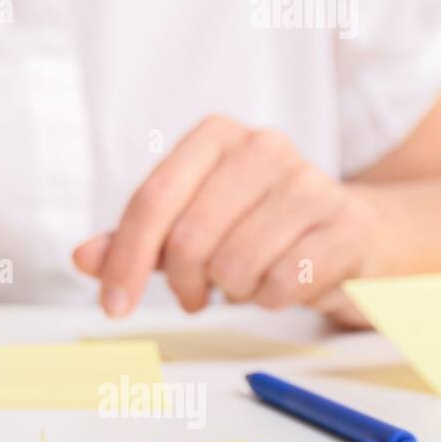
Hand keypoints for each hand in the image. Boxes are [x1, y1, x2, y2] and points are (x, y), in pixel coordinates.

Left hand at [73, 115, 381, 323]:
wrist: (357, 233)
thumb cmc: (259, 226)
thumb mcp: (191, 226)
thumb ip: (135, 241)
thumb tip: (83, 257)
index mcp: (216, 137)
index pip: (152, 199)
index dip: (125, 258)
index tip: (113, 305)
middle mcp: (264, 147)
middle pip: (188, 237)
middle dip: (181, 283)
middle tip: (194, 296)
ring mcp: (312, 182)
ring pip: (234, 264)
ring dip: (231, 291)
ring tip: (245, 280)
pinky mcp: (348, 226)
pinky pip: (282, 283)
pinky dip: (270, 298)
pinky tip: (280, 283)